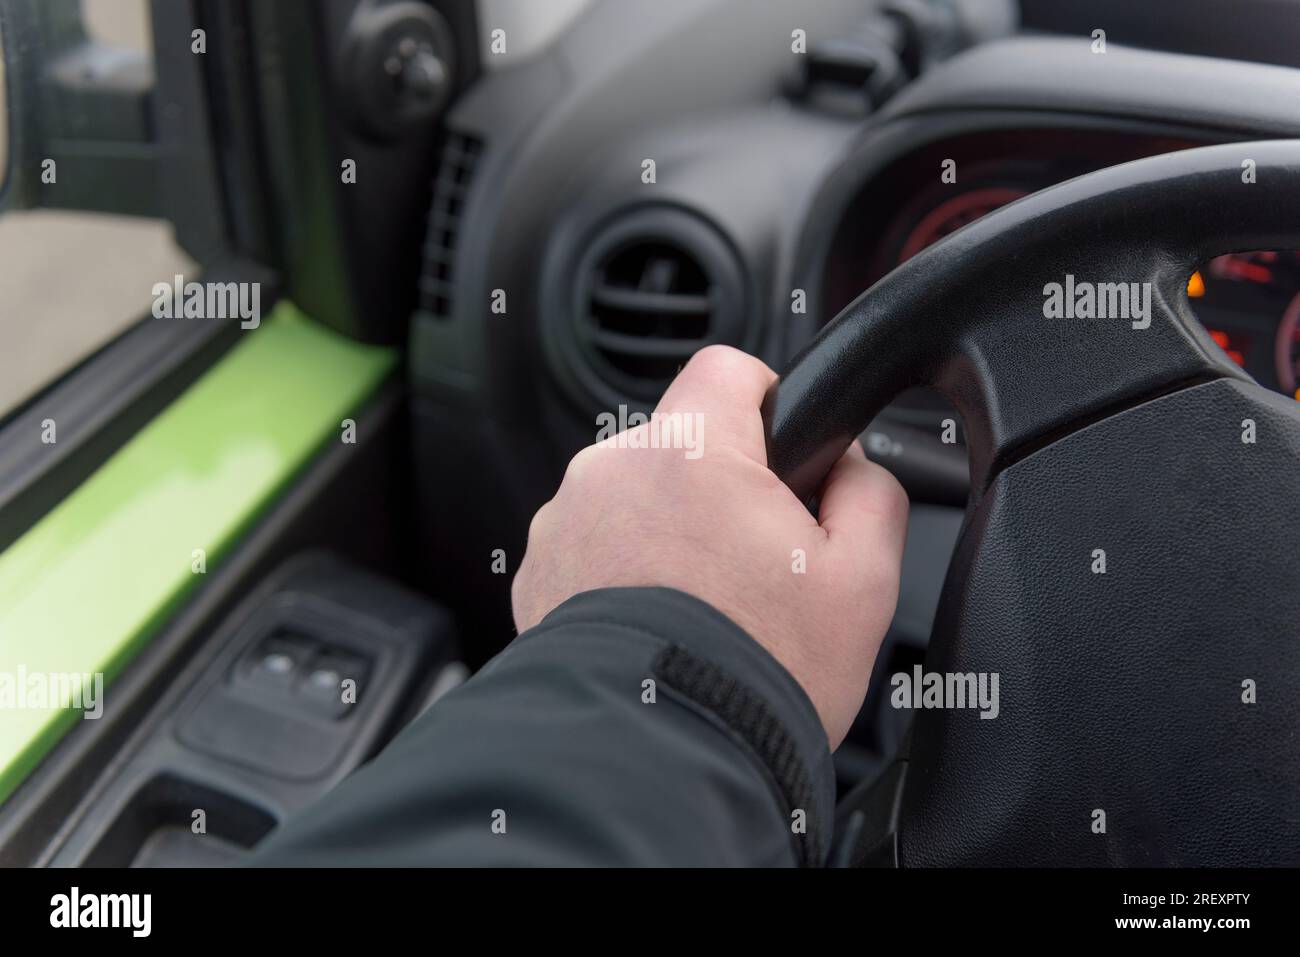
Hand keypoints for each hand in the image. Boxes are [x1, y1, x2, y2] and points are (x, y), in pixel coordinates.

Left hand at [512, 346, 908, 747]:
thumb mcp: (864, 581)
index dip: (766, 398)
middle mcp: (613, 472)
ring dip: (667, 530)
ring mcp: (566, 523)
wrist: (656, 757)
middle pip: (682, 442)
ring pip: (636, 494)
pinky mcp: (538, 572)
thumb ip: (870, 491)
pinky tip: (655, 624)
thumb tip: (852, 465)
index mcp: (693, 454)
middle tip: (753, 562)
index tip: (781, 446)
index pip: (727, 369)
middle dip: (719, 486)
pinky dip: (623, 571)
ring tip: (701, 606)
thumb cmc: (757, 673)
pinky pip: (595, 543)